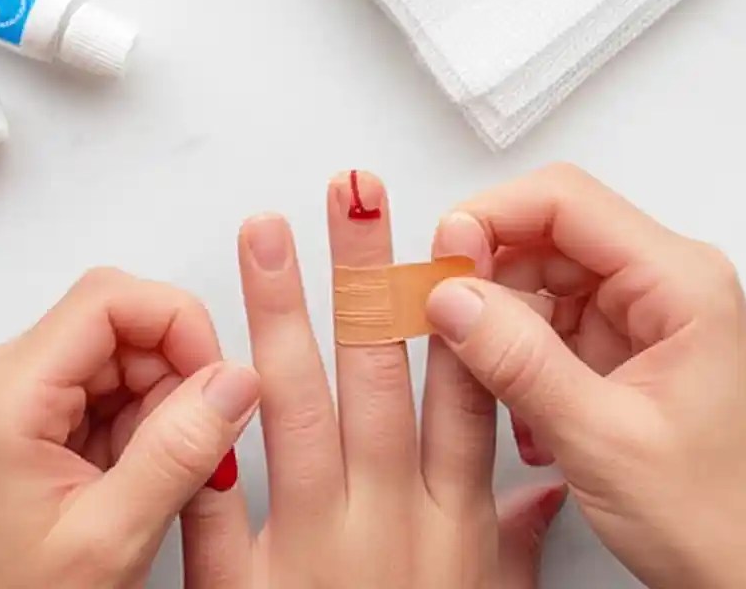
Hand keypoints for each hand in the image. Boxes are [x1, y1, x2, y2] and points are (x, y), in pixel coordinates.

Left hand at [0, 269, 259, 588]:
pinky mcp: (8, 417)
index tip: (217, 378)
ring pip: (109, 354)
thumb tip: (236, 381)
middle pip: (112, 323)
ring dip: (154, 403)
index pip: (108, 300)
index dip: (179, 324)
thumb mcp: (110, 540)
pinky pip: (92, 387)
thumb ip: (179, 452)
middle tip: (195, 443)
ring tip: (153, 475)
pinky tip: (128, 475)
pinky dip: (130, 423)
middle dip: (171, 374)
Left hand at [175, 172, 562, 586]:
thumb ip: (515, 545)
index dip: (455, 308)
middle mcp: (388, 524)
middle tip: (351, 194)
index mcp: (452, 526)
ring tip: (265, 235)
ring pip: (296, 408)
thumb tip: (551, 489)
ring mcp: (314, 551)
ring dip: (279, 313)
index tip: (449, 237)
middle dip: (365, 275)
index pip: (462, 392)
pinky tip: (194, 367)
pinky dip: (204, 436)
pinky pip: (219, 503)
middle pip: (378, 375)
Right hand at [424, 164, 745, 587]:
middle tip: (444, 324)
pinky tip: (525, 414)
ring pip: (548, 286)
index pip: (566, 202)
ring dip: (506, 329)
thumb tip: (451, 295)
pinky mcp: (635, 354)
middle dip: (489, 277)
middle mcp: (671, 287)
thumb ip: (519, 359)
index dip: (491, 218)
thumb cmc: (722, 518)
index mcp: (683, 284)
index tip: (440, 259)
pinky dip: (526, 362)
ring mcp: (652, 320)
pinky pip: (560, 330)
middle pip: (552, 237)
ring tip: (492, 386)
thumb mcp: (601, 439)